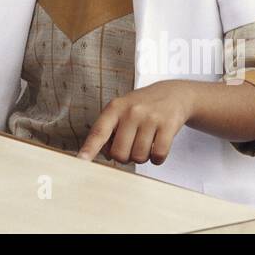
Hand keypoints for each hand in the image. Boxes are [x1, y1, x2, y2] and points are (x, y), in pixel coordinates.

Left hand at [75, 80, 193, 164]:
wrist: (174, 94)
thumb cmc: (142, 106)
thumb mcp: (122, 110)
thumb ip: (110, 131)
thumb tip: (106, 155)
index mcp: (115, 107)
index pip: (99, 131)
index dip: (89, 148)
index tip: (80, 161)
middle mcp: (131, 111)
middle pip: (119, 153)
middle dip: (124, 157)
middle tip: (131, 145)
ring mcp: (150, 118)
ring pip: (139, 157)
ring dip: (142, 157)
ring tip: (146, 143)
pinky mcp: (168, 125)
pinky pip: (158, 156)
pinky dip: (157, 159)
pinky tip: (157, 147)